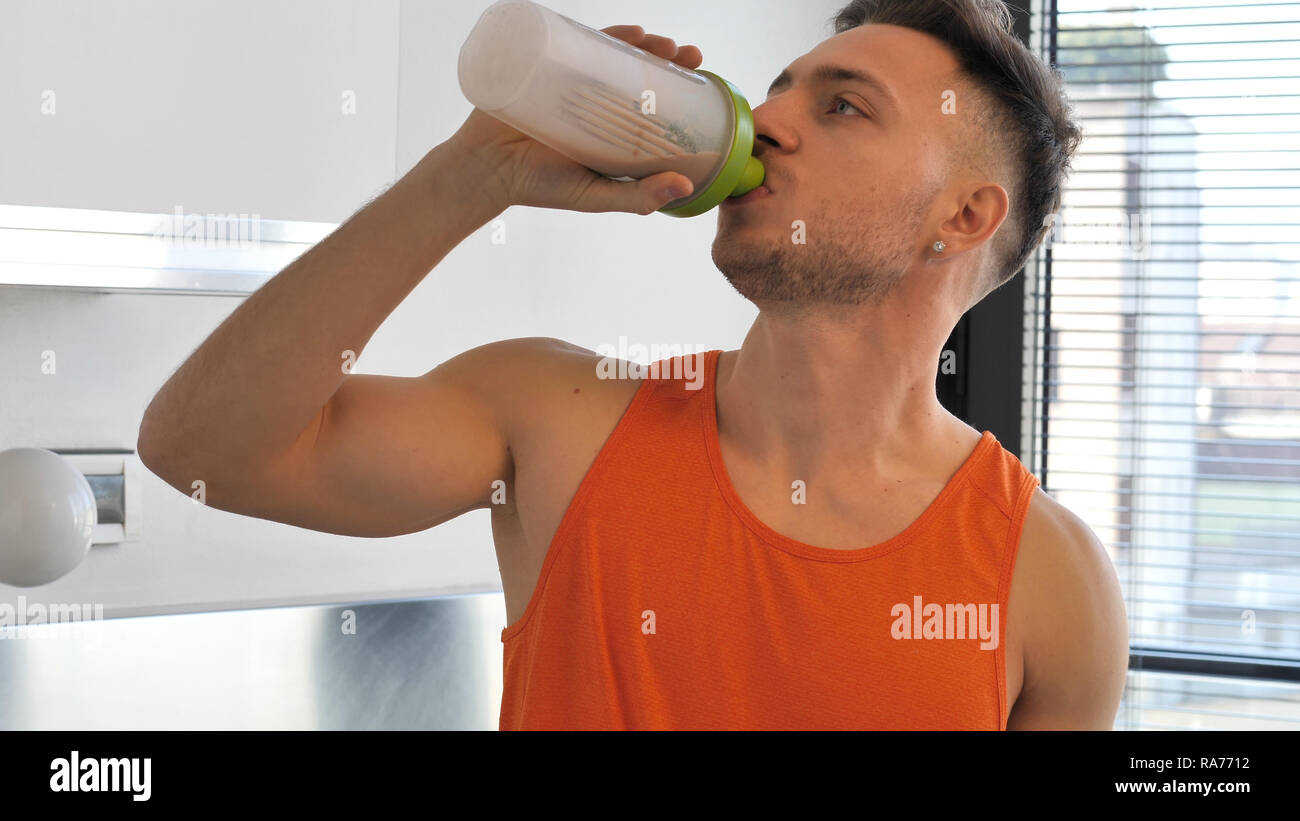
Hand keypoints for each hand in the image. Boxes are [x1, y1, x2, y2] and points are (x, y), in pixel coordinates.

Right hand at [445, 25, 701, 215]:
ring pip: (615, 56)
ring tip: (663, 43)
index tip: (703, 82)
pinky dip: (606, 34)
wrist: (485, 170)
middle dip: (668, 61)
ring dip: (644, 44)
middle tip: (689, 56)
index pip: (654, 105)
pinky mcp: (549, 66)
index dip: (681, 91)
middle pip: (640, 74)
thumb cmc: (540, 188)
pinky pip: (580, 43)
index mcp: (613, 132)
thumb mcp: (595, 195)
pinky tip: (629, 33)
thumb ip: (638, 196)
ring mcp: (572, 82)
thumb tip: (686, 186)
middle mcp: (597, 104)